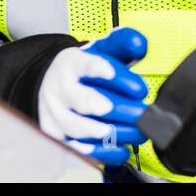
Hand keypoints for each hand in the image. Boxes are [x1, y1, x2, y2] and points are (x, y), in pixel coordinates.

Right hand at [38, 27, 148, 166]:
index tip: (139, 87)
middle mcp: (59, 89)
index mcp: (70, 63)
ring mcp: (56, 115)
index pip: (89, 66)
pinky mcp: (58, 138)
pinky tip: (123, 148)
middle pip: (86, 102)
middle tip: (143, 114)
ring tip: (139, 132)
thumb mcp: (100, 50)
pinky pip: (80, 150)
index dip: (114, 77)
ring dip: (115, 133)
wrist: (52, 86)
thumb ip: (122, 42)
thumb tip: (140, 43)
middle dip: (119, 109)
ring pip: (83, 129)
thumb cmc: (83, 70)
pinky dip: (104, 152)